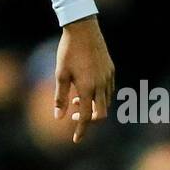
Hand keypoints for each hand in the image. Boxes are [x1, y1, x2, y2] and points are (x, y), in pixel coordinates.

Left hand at [53, 15, 115, 142]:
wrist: (83, 28)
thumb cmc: (68, 51)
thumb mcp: (60, 74)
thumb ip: (61, 97)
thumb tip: (59, 117)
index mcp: (88, 87)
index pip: (87, 117)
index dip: (82, 130)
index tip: (76, 140)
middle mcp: (101, 84)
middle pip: (100, 113)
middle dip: (89, 119)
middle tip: (75, 116)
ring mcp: (109, 77)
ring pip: (106, 101)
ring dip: (94, 106)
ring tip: (78, 98)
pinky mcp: (111, 69)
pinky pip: (109, 89)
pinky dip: (100, 95)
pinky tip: (88, 89)